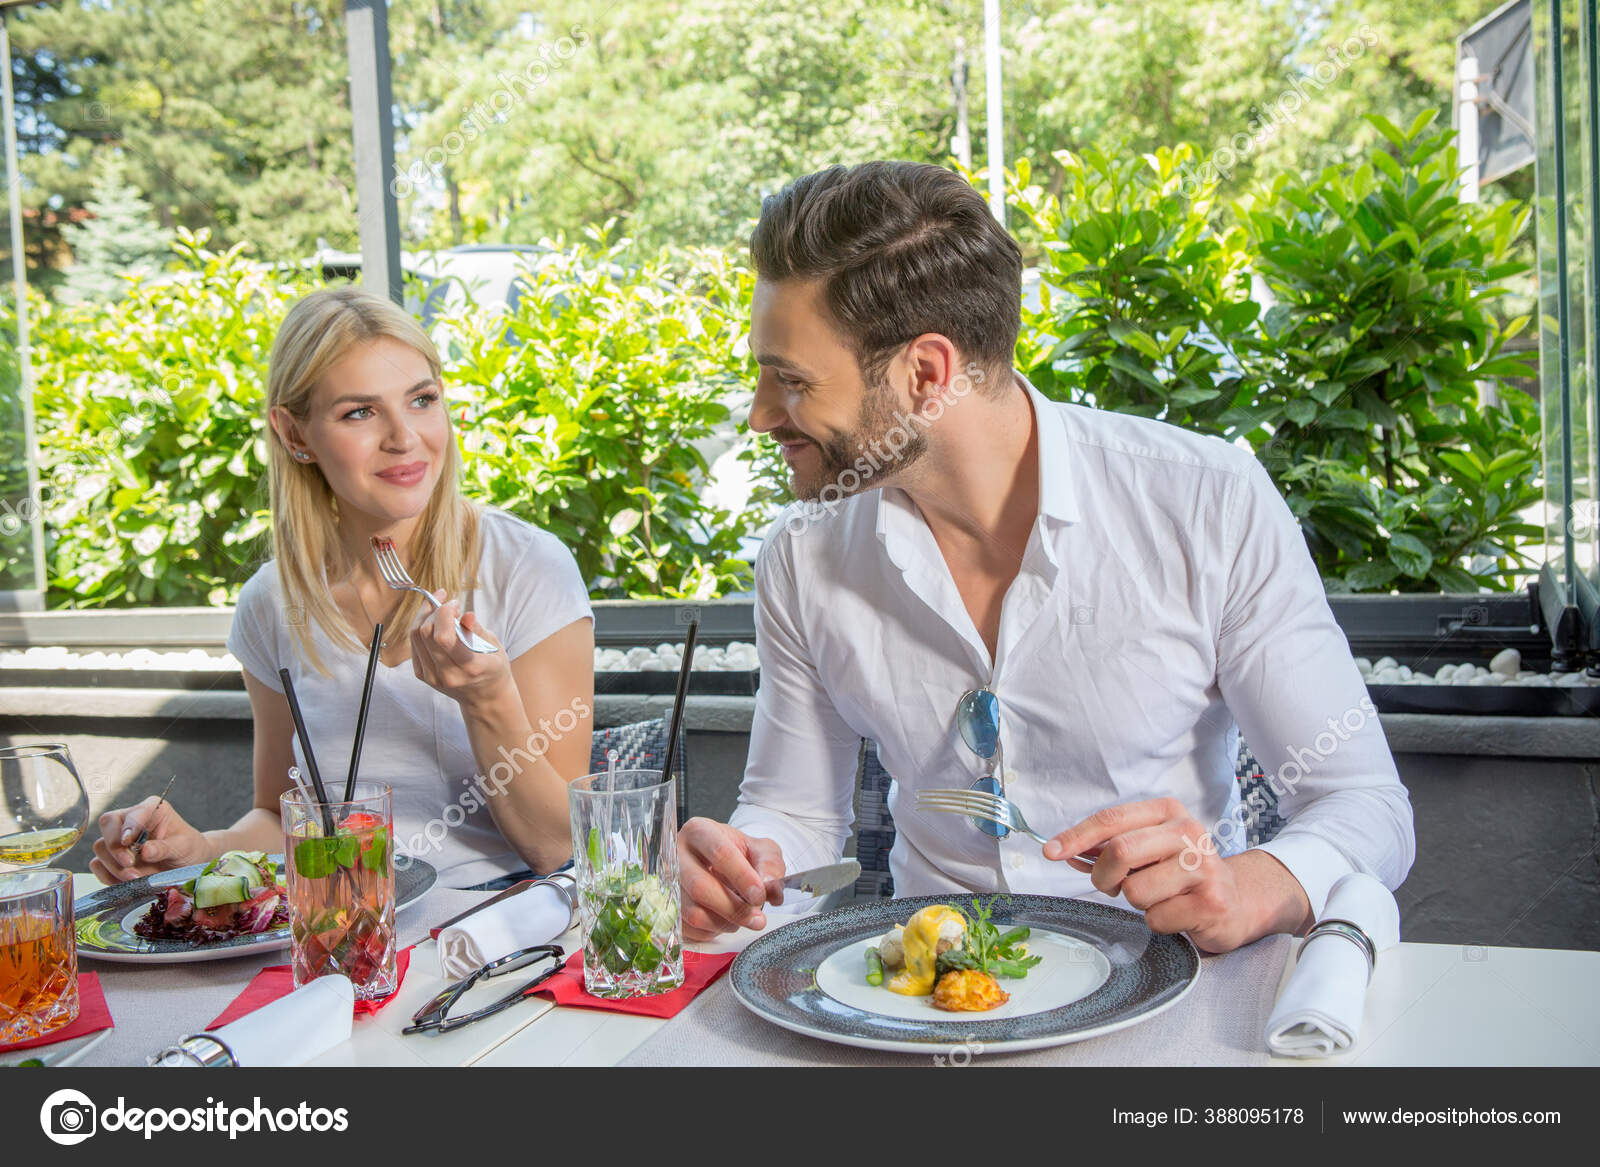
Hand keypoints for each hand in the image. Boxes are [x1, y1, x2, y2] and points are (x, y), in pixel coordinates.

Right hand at [89, 797, 210, 883]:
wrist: (187, 864)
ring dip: (114, 865)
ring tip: (135, 877)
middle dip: (116, 848)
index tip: (129, 842)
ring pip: (100, 848)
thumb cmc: (188, 848)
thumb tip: (145, 851)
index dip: (127, 828)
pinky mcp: (112, 858)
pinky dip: (108, 875)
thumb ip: (164, 848)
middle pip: (107, 825)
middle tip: (130, 864)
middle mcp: (130, 820)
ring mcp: (118, 838)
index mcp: (150, 808)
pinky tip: (125, 882)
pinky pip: (97, 865)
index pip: (131, 813)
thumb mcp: (184, 846)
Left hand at [411, 589, 512, 710]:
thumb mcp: (494, 646)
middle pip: (425, 633)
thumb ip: (477, 630)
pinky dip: (421, 628)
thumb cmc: (493, 668)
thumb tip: (466, 615)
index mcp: (470, 668)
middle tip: (448, 604)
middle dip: (434, 610)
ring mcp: (432, 677)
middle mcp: (447, 674)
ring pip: (415, 637)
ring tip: (440, 609)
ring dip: (425, 616)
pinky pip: (414, 644)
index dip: (443, 613)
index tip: (454, 603)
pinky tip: (434, 622)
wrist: (484, 697)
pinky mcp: (423, 675)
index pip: (443, 637)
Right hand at [677, 818, 786, 941]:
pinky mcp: (668, 908)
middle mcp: (677, 855)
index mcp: (700, 832)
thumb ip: (770, 865)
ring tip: (743, 918)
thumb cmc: (739, 854)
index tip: (760, 895)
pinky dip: (712, 931)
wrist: (722, 863)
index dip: (742, 877)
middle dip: (734, 908)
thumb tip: (769, 887)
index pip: (719, 853)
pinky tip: (725, 921)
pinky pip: (688, 929)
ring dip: (724, 923)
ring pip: (692, 912)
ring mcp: (668, 883)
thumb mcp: (761, 850)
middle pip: (700, 887)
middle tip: (757, 918)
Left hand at [1041, 796, 1259, 953]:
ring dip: (1136, 902)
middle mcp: (1188, 832)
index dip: (1076, 836)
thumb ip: (1108, 846)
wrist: (1236, 900)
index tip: (1051, 851)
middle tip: (1112, 886)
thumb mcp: (1148, 847)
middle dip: (1104, 876)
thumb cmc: (1180, 872)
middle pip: (1120, 851)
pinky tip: (1177, 912)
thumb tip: (1062, 850)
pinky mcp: (1210, 902)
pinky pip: (1156, 918)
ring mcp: (1202, 867)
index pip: (1111, 819)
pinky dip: (1157, 921)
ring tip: (1159, 896)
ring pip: (1135, 891)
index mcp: (1167, 811)